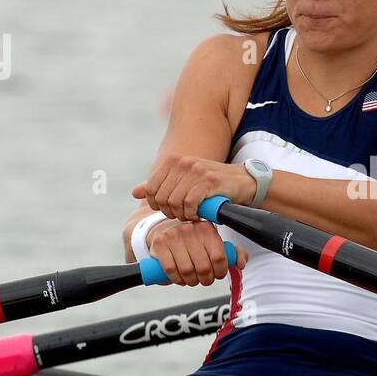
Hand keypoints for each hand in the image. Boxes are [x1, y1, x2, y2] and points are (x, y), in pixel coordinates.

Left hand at [133, 156, 258, 220]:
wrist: (242, 181)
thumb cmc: (211, 183)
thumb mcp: (183, 181)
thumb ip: (159, 186)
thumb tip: (134, 192)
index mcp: (173, 160)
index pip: (151, 189)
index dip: (158, 204)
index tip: (170, 209)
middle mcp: (182, 162)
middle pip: (162, 197)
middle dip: (170, 212)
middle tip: (182, 214)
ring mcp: (195, 170)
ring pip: (175, 202)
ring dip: (182, 214)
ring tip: (191, 214)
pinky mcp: (208, 181)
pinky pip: (190, 204)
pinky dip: (193, 213)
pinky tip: (199, 214)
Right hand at [145, 219, 248, 285]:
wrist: (165, 234)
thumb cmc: (193, 244)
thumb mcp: (213, 245)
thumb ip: (231, 253)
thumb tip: (241, 263)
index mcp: (208, 229)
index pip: (219, 257)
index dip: (220, 272)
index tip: (217, 275)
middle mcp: (191, 230)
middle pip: (204, 267)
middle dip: (206, 279)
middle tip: (204, 280)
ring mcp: (174, 236)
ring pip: (187, 270)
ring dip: (191, 281)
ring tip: (192, 279)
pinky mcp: (160, 244)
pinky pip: (171, 270)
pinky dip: (177, 279)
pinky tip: (180, 278)